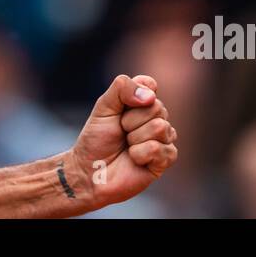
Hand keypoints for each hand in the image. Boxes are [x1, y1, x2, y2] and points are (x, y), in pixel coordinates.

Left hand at [64, 74, 177, 210]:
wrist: (90, 171)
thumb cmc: (96, 139)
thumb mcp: (103, 106)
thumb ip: (122, 88)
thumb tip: (150, 95)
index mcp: (141, 102)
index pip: (149, 85)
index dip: (134, 95)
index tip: (120, 109)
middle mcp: (155, 118)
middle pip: (156, 107)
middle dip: (130, 121)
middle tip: (120, 131)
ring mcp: (163, 138)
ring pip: (160, 127)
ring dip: (135, 138)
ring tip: (127, 146)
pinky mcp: (165, 159)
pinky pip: (159, 149)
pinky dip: (139, 154)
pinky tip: (134, 160)